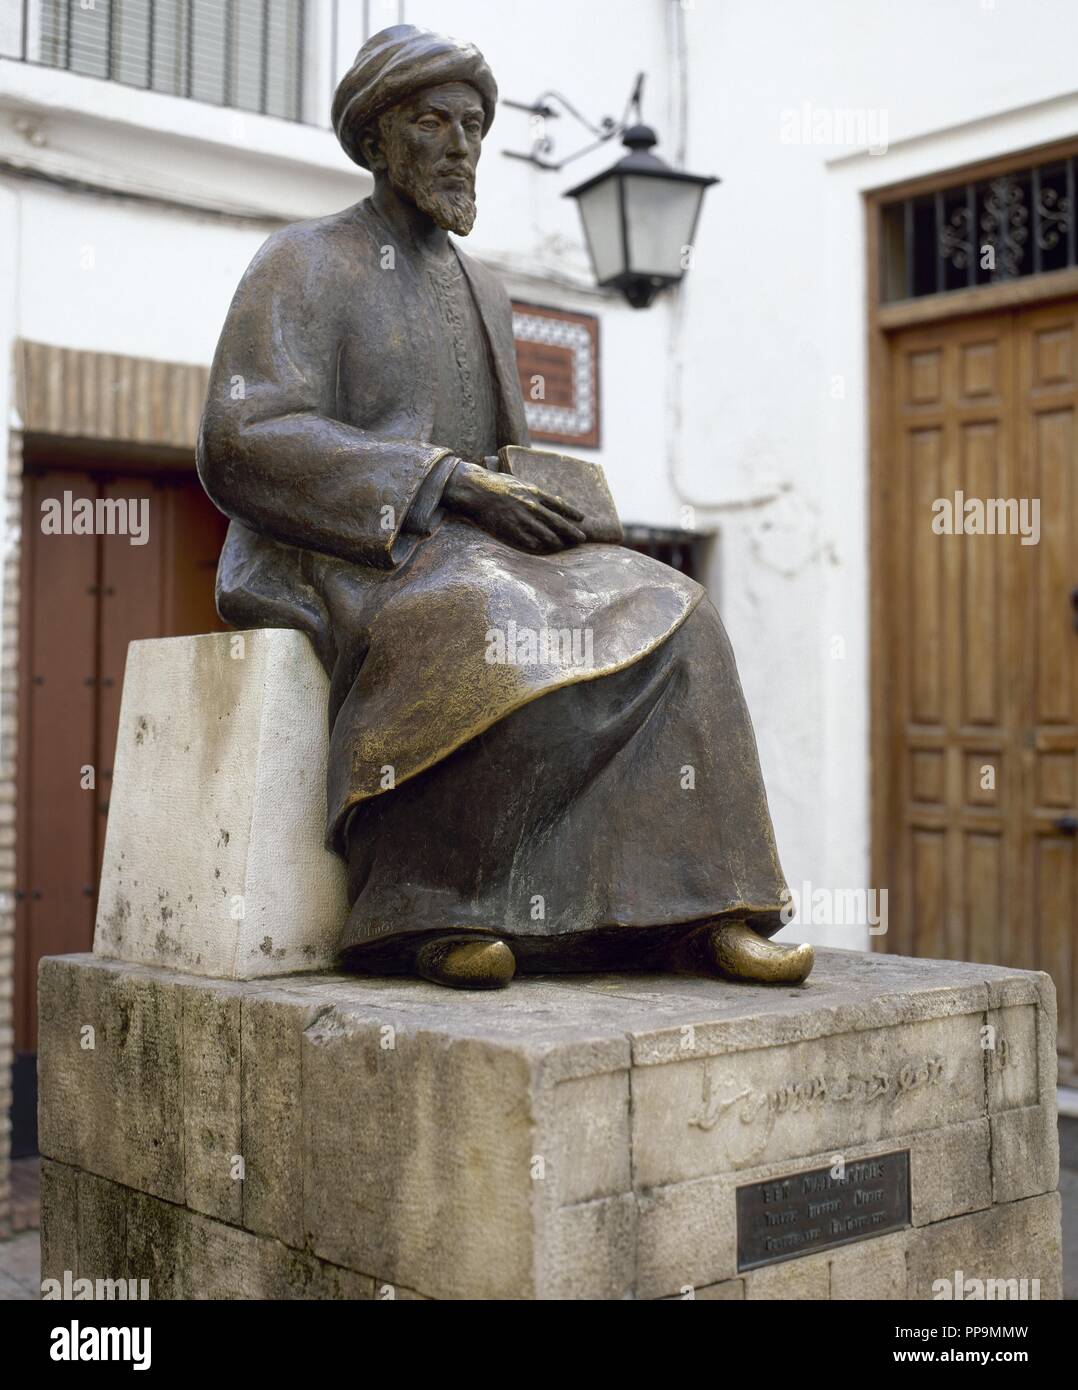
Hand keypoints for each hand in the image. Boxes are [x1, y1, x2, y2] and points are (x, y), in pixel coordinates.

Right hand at [442, 458, 586, 552]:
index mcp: (533, 492)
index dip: (571, 512)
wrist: (476, 489)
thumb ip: (531, 491)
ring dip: (556, 540)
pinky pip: (527, 538)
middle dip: (571, 530)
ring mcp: (522, 517)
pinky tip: (542, 547)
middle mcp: (531, 505)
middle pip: (556, 521)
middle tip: (582, 538)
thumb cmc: (495, 483)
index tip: (582, 518)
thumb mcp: (518, 481)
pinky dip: (535, 543)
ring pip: (544, 532)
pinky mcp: (510, 527)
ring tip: (563, 545)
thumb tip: (542, 497)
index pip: (558, 504)